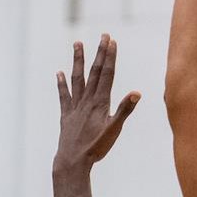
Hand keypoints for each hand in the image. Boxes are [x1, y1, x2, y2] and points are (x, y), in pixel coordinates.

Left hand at [54, 35, 140, 172]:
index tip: (112, 41)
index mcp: (100, 103)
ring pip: (77, 79)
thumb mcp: (114, 130)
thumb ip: (125, 110)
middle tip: (103, 35)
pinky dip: (62, 84)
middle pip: (94, 72)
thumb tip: (137, 93)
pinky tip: (59, 73)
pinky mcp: (66, 115)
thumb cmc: (96, 148)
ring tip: (77, 44)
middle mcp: (87, 101)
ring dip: (78, 61)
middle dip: (100, 53)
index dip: (110, 57)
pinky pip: (63, 96)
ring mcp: (75, 106)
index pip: (107, 75)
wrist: (73, 161)